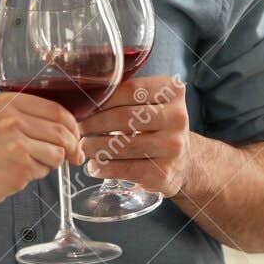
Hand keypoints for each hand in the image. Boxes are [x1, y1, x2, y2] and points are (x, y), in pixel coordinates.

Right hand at [0, 92, 83, 213]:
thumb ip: (26, 118)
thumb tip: (68, 130)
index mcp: (7, 102)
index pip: (57, 110)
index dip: (72, 127)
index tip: (75, 138)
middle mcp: (11, 118)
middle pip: (62, 131)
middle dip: (71, 148)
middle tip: (72, 158)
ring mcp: (15, 141)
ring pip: (58, 152)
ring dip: (51, 163)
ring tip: (28, 165)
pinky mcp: (19, 165)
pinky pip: (45, 170)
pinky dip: (37, 175)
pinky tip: (17, 174)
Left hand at [78, 76, 191, 197]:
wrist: (184, 161)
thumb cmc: (156, 126)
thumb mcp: (151, 103)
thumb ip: (125, 95)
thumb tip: (82, 99)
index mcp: (172, 92)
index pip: (130, 90)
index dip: (102, 99)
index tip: (84, 107)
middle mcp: (177, 118)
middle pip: (124, 118)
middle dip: (94, 123)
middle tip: (78, 128)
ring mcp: (172, 147)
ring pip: (121, 146)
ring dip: (95, 147)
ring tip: (84, 147)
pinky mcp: (163, 173)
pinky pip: (124, 169)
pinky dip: (103, 168)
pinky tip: (95, 165)